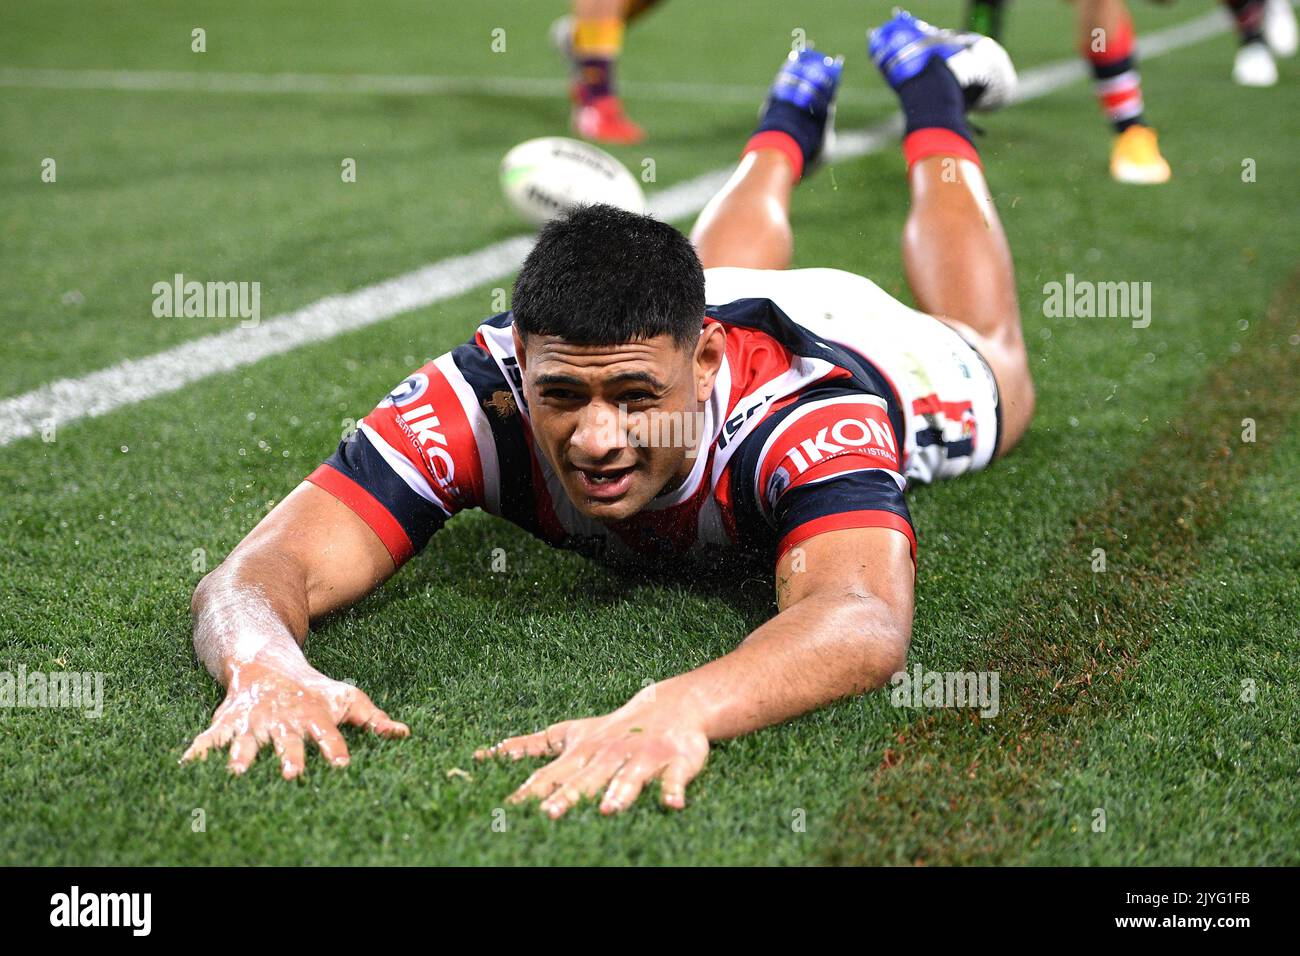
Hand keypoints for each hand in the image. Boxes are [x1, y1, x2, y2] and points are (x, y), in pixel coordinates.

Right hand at [181, 660, 408, 777]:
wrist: (266, 659)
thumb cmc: (312, 690)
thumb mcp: (345, 698)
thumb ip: (372, 718)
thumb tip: (404, 733)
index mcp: (312, 716)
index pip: (327, 734)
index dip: (334, 748)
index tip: (342, 764)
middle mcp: (283, 719)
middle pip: (287, 740)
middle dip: (290, 755)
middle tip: (293, 774)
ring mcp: (254, 719)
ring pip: (249, 738)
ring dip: (244, 755)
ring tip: (238, 772)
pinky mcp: (229, 719)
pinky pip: (211, 736)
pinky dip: (198, 750)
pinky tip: (186, 765)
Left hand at [475, 690, 709, 817]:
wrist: (671, 705)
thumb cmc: (613, 728)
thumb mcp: (571, 733)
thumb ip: (532, 746)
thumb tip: (489, 754)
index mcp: (583, 751)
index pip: (550, 775)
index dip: (530, 791)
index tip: (509, 808)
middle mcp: (610, 754)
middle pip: (587, 778)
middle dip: (569, 796)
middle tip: (550, 814)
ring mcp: (643, 757)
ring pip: (629, 777)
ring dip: (620, 792)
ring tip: (609, 810)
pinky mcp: (676, 760)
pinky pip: (676, 778)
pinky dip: (674, 790)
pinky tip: (673, 805)